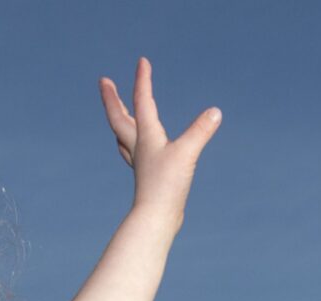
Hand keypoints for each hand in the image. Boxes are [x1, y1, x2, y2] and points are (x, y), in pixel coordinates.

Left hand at [100, 58, 221, 222]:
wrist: (156, 219)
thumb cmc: (167, 187)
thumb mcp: (186, 154)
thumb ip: (200, 131)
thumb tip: (215, 112)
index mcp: (146, 136)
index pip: (142, 101)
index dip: (142, 80)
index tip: (142, 61)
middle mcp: (138, 147)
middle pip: (120, 117)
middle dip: (112, 98)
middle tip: (104, 81)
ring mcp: (141, 163)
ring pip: (123, 135)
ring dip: (119, 120)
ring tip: (118, 112)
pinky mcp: (146, 177)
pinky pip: (134, 153)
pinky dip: (132, 143)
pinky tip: (137, 148)